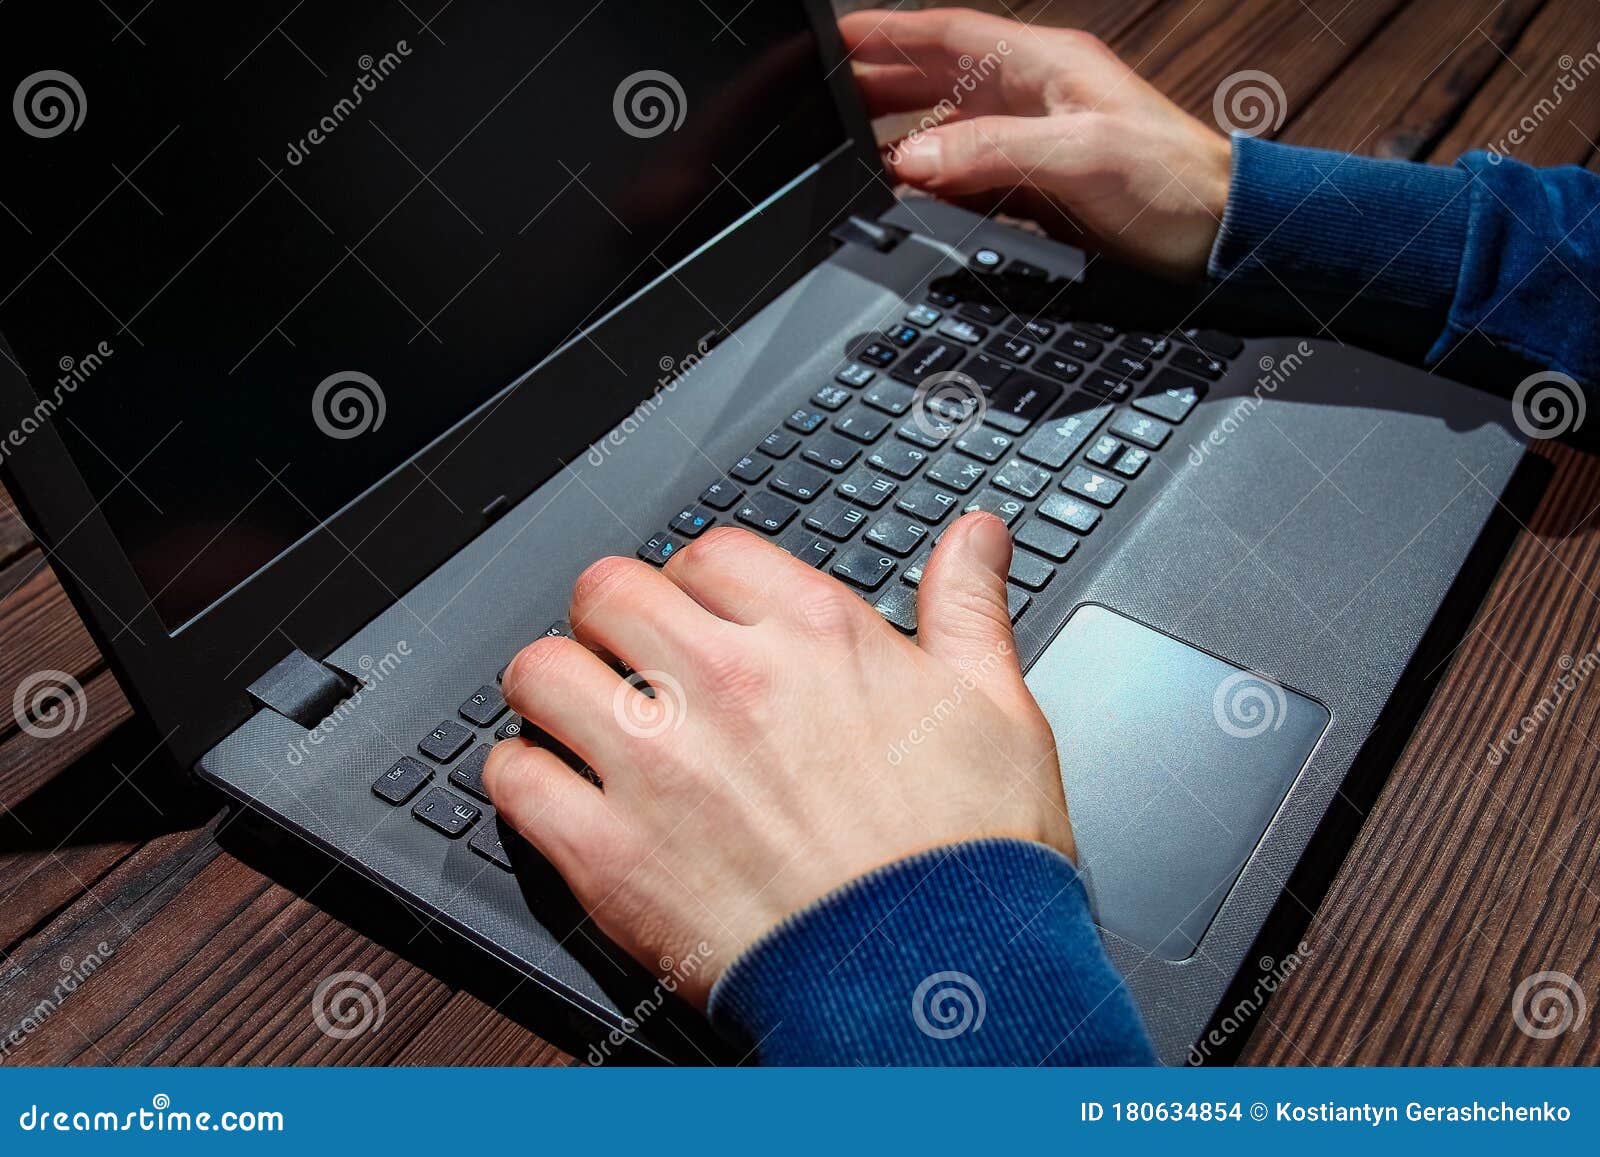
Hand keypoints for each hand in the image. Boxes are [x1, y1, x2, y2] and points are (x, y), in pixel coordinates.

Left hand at [483, 514, 1070, 1007]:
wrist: (934, 983)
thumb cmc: (970, 857)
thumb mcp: (996, 709)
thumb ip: (966, 607)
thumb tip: (975, 536)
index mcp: (814, 634)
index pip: (708, 553)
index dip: (700, 583)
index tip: (705, 615)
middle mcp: (725, 680)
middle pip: (607, 591)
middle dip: (614, 619)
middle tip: (632, 657)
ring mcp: (658, 764)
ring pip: (542, 670)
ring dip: (556, 687)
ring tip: (580, 715)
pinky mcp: (611, 851)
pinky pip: (515, 778)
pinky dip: (523, 778)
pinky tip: (557, 789)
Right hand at [840, 7, 1230, 279]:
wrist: (1220, 236)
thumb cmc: (1172, 182)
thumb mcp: (1078, 157)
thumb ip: (992, 152)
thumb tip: (916, 158)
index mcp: (1043, 66)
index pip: (947, 35)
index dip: (888, 31)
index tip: (835, 38)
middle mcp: (1032, 96)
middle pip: (936, 80)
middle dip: (878, 86)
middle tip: (823, 103)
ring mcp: (1031, 141)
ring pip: (946, 130)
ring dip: (898, 139)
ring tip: (849, 152)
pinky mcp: (1036, 187)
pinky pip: (965, 177)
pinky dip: (929, 184)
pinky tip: (903, 197)